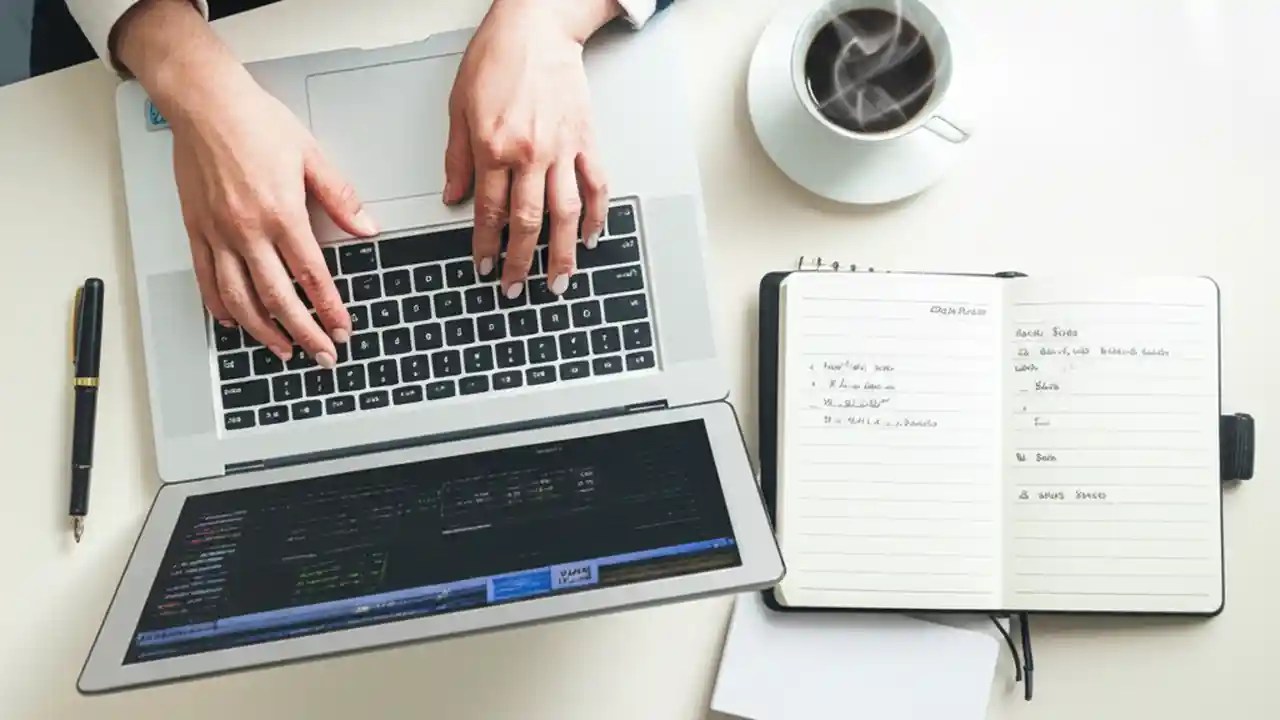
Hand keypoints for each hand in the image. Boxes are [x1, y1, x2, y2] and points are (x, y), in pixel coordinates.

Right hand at [171, 80, 375, 364]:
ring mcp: (218, 233)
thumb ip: (340, 197)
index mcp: (281, 214)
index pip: (312, 275)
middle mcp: (247, 230)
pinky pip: (207, 279)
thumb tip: (367, 227)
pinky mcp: (196, 229)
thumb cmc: (254, 122)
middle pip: (279, 297)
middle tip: (322, 355)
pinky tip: (234, 322)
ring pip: (240, 298)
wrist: (204, 102)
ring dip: (264, 330)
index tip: (342, 329)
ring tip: (284, 349)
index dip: (329, 309)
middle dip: (304, 332)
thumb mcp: (311, 155)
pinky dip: (221, 307)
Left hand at [445, 0, 621, 299]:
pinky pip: (596, 186)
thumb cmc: (496, 59)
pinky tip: (590, 238)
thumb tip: (453, 197)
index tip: (483, 268)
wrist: (536, 26)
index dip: (485, 247)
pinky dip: (596, 216)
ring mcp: (562, 150)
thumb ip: (457, 158)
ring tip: (558, 281)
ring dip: (561, 254)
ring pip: (565, 215)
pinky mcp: (586, 140)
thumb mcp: (459, 106)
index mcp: (494, 147)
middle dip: (519, 263)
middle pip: (526, 223)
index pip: (488, 213)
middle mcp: (530, 154)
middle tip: (514, 288)